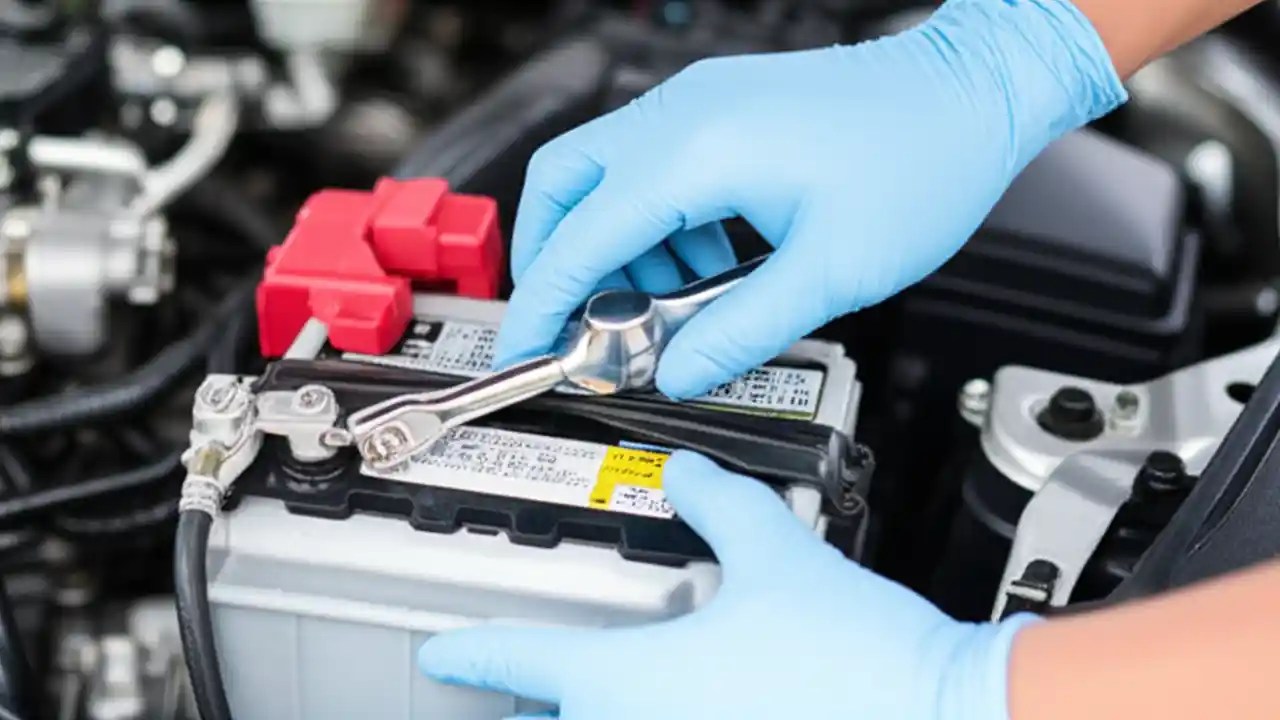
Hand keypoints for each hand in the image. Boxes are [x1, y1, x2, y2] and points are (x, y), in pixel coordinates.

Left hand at [418, 451, 1035, 719]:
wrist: (946, 718)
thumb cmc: (859, 658)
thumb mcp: (778, 553)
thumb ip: (720, 501)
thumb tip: (688, 469)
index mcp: (634, 680)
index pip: (523, 659)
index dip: (472, 652)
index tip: (446, 654)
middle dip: (527, 713)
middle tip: (517, 697)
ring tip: (582, 708)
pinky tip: (691, 713)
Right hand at [493, 0, 1125, 398]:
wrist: (974, 91)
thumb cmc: (920, 161)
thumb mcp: (831, 272)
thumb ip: (739, 331)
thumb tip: (677, 372)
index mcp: (695, 151)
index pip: (580, 236)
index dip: (545, 303)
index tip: (527, 349)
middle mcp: (680, 114)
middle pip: (562, 184)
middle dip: (554, 261)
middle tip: (575, 324)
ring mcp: (696, 102)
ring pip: (602, 174)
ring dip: (615, 247)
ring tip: (670, 306)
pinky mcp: (718, 107)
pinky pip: (650, 166)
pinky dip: (653, 223)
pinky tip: (703, 267)